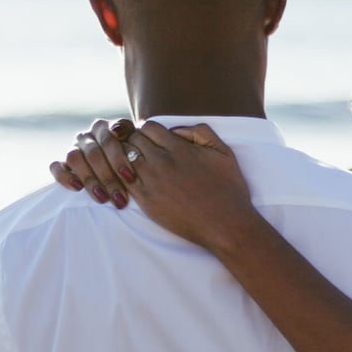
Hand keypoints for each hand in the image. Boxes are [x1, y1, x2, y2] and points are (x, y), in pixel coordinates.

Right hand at [50, 118, 137, 207]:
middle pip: (93, 153)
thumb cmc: (134, 160)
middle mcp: (87, 136)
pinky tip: (77, 188)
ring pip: (74, 158)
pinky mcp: (62, 163)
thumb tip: (118, 130)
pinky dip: (64, 176)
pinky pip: (56, 167)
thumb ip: (132, 136)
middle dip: (108, 178)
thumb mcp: (139, 148)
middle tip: (120, 199)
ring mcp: (74, 148)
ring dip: (90, 180)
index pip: (108, 140)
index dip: (118, 158)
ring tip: (103, 199)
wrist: (125, 165)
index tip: (130, 177)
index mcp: (105, 128)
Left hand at [108, 121, 257, 252]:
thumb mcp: (222, 151)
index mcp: (179, 148)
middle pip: (133, 140)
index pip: (148, 127)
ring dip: (126, 160)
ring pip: (123, 159)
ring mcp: (152, 181)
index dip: (148, 132)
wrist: (226, 225)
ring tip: (134, 166)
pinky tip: (131, 180)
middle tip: (140, 153)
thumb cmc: (228, 189)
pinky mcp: (146, 201)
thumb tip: (175, 131)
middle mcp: (162, 161)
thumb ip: (200, 132)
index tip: (152, 142)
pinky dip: (123, 177)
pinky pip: (123, 181)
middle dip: (134, 142)